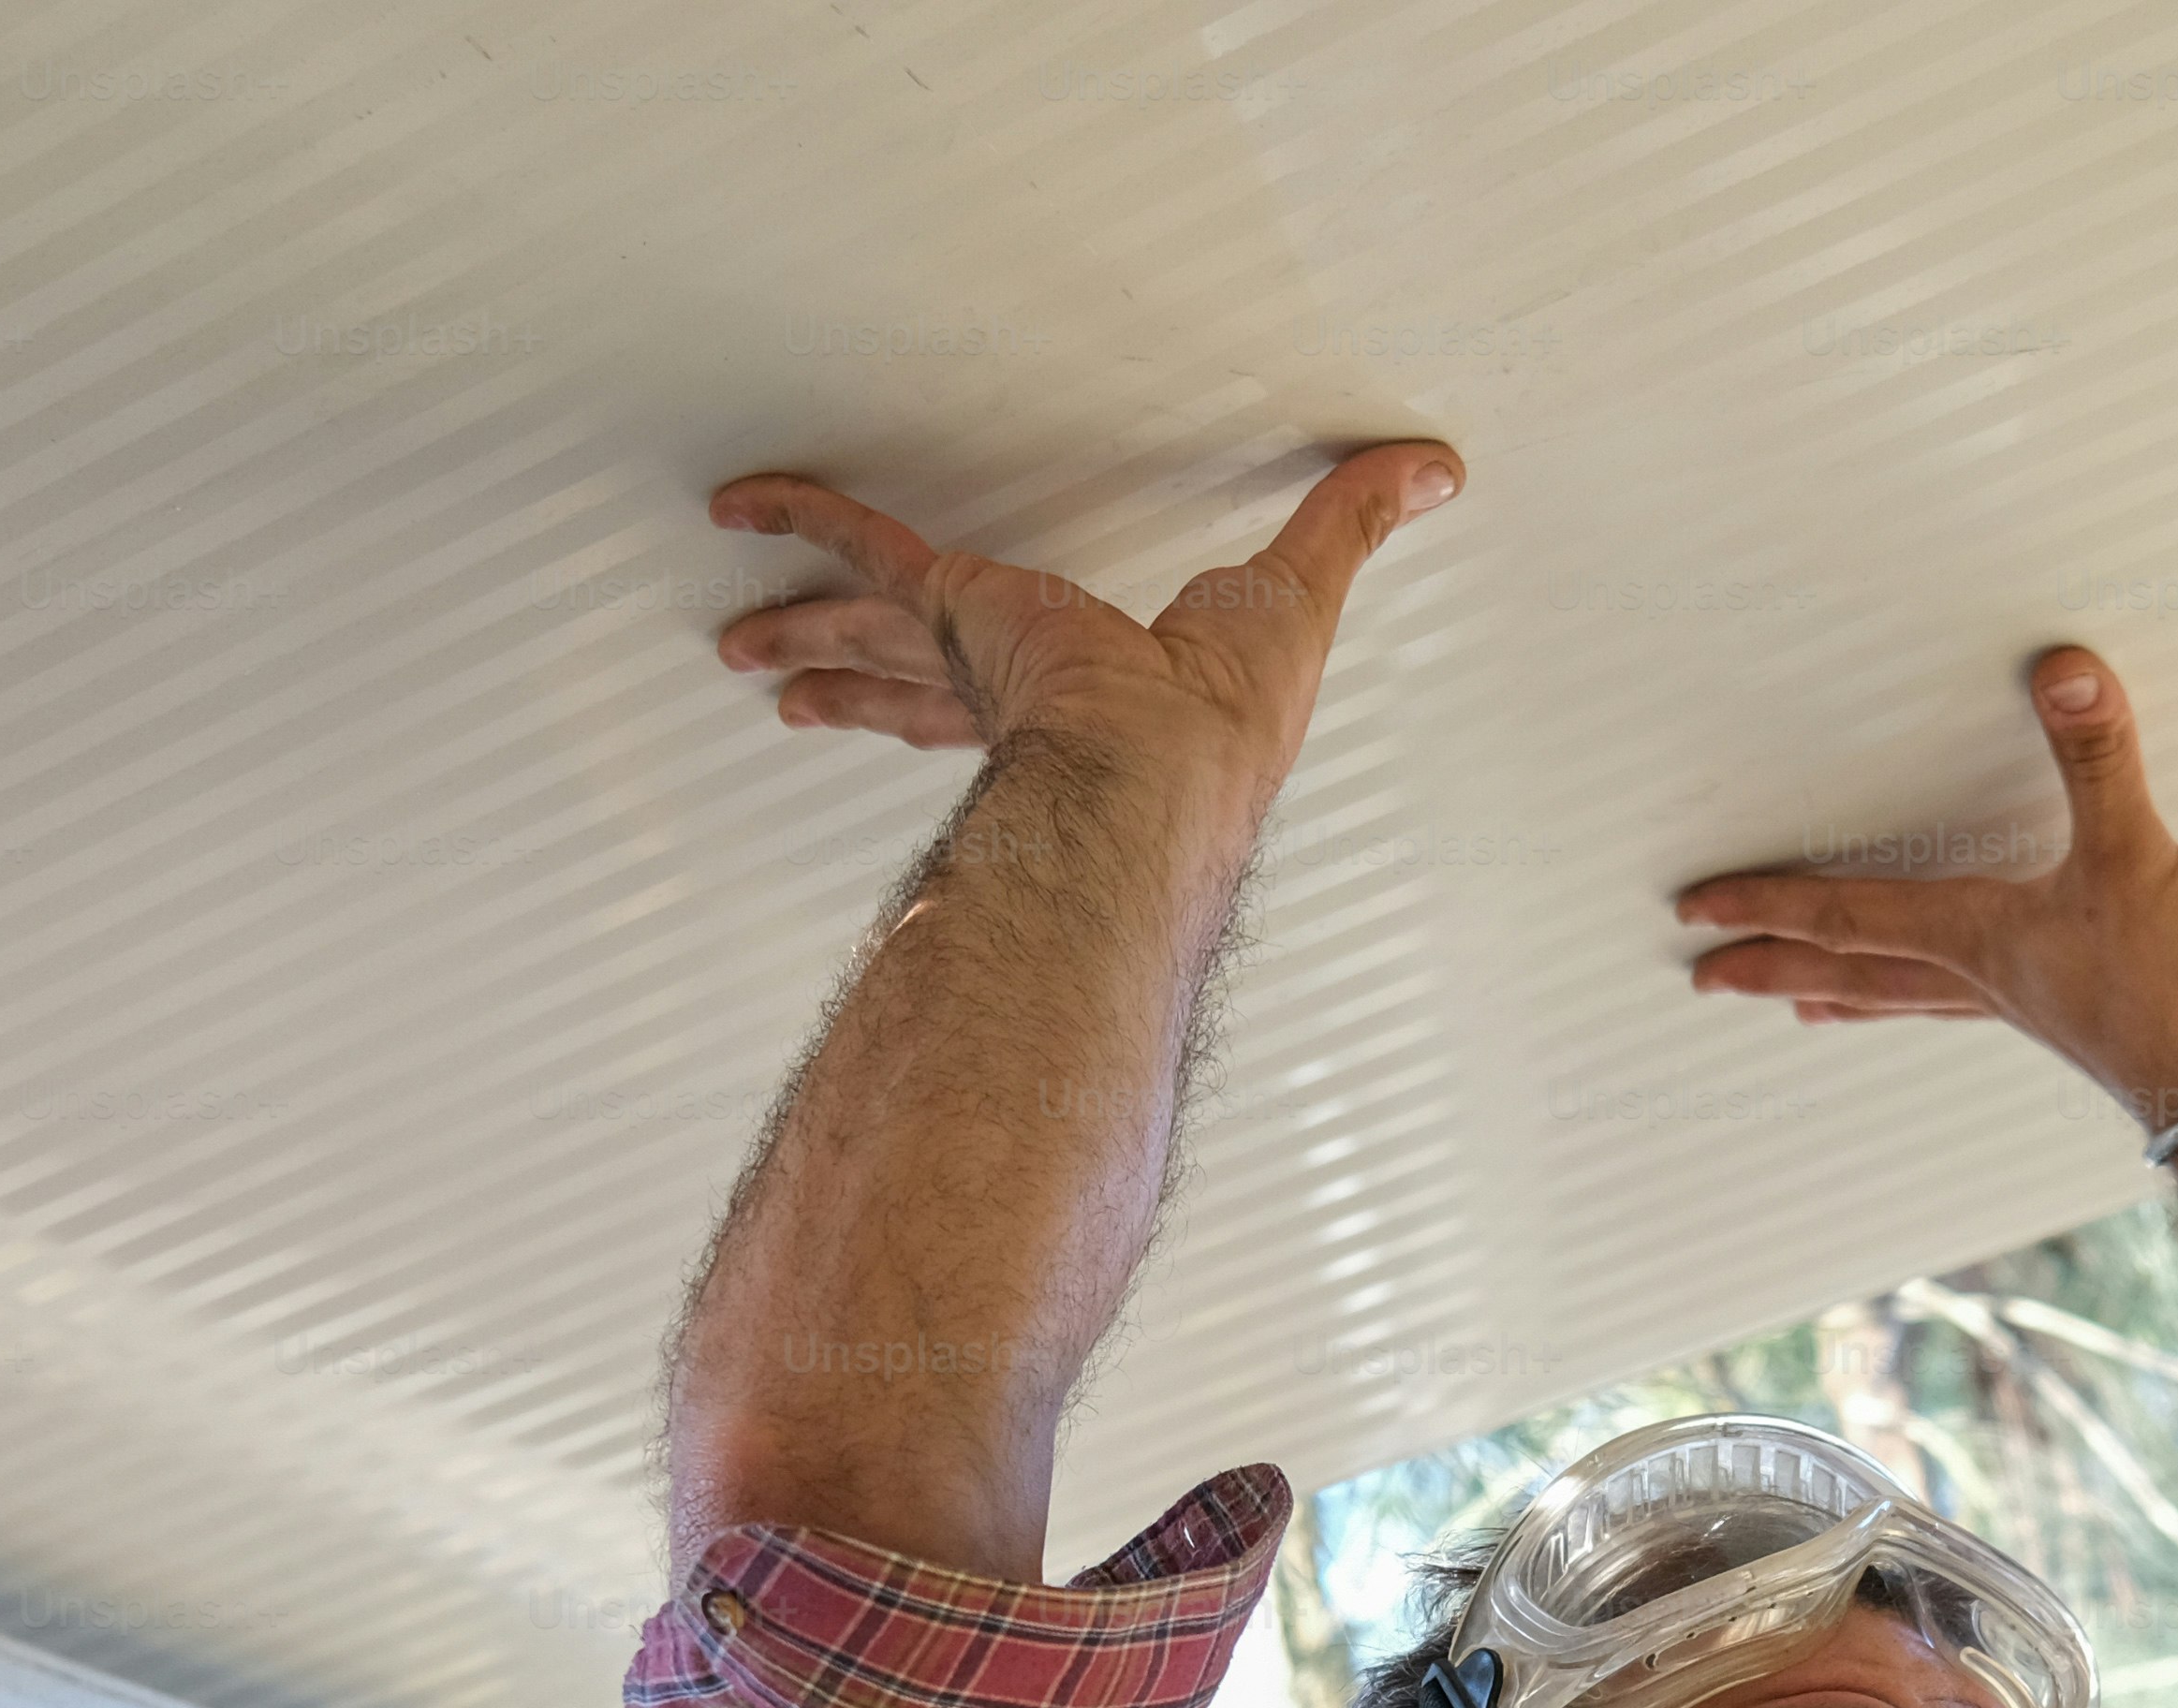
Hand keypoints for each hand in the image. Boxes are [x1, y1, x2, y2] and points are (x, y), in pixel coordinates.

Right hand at [709, 442, 1463, 860]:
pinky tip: (748, 502)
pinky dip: (808, 513)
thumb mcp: (1306, 590)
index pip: (1016, 694)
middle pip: (908, 675)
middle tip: (782, 678)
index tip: (940, 690)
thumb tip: (1436, 469)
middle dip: (842, 677)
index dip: (975, 689)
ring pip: (868, 628)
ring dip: (803, 630)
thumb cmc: (1231, 722)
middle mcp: (1015, 697)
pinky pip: (866, 545)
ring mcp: (974, 659)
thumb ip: (1354, 522)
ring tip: (741, 642)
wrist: (1166, 769)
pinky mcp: (955, 613)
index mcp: (1084, 707)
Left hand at [1674, 651, 2177, 1134]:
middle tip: (1709, 977)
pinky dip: (1944, 994)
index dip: (1770, 906)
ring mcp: (2031, 1004)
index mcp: (1976, 940)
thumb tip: (2064, 672)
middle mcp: (1984, 978)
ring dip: (1849, 993)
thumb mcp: (2133, 857)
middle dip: (1777, 967)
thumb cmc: (2172, 991)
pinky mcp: (2084, 1015)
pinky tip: (1970, 988)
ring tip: (1805, 1006)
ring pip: (1909, 995)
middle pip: (1855, 971)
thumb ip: (2096, 762)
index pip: (1846, 918)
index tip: (1698, 914)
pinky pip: (1979, 1000)